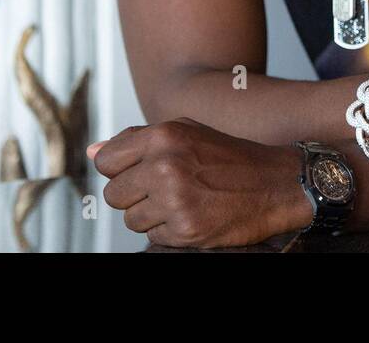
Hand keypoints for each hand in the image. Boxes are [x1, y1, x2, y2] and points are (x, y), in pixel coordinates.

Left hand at [88, 118, 311, 247]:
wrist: (276, 183)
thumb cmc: (228, 156)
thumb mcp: (184, 132)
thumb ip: (135, 140)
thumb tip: (92, 152)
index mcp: (162, 136)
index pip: (106, 161)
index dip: (120, 169)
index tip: (138, 172)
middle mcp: (164, 166)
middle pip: (113, 194)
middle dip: (134, 195)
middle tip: (164, 189)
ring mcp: (174, 200)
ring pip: (130, 219)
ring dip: (150, 215)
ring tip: (181, 201)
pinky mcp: (185, 230)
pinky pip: (153, 236)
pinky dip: (169, 231)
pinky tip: (193, 214)